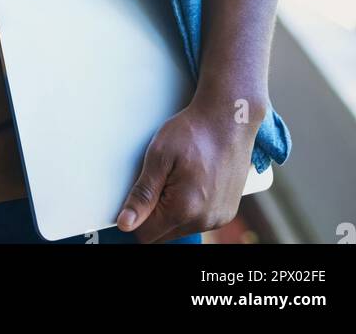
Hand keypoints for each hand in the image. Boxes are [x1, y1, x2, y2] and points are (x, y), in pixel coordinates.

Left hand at [116, 91, 264, 242]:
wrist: (229, 119)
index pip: (146, 235)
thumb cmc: (194, 132)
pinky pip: (199, 221)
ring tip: (178, 176)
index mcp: (184, 209)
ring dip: (173, 210)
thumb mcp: (159, 156)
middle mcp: (204, 221)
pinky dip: (191, 207)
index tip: (137, 195)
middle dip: (155, 213)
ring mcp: (219, 218)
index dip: (135, 217)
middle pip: (163, 234)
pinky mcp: (227, 212)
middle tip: (160, 179)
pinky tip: (193, 180)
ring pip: (181, 228)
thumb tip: (125, 223)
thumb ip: (142, 194)